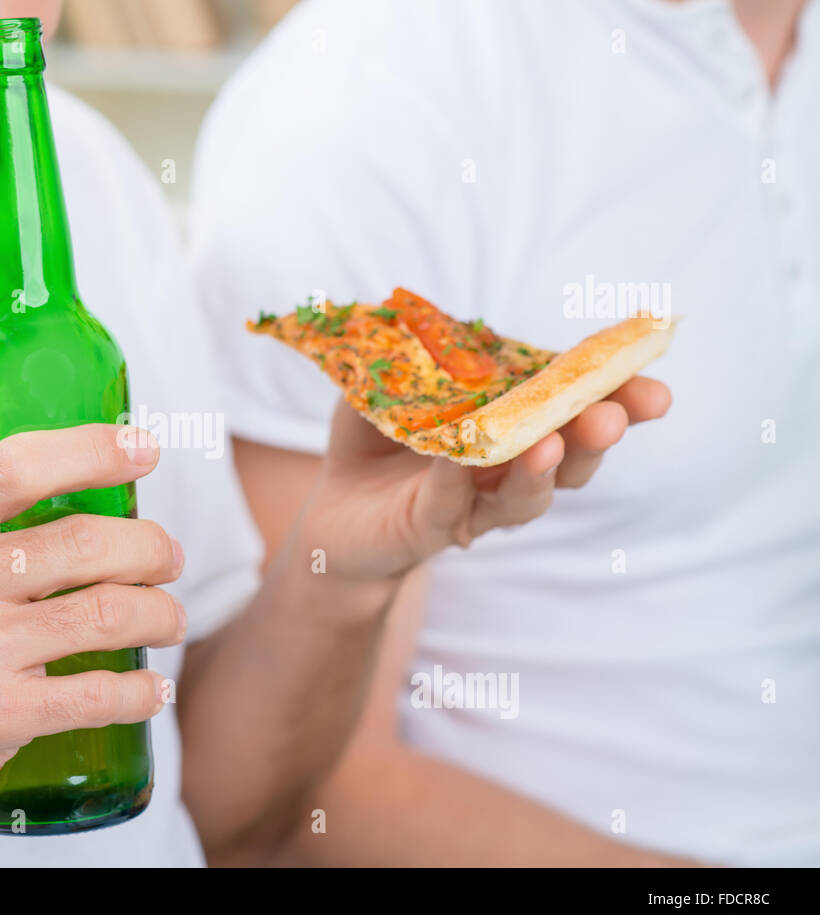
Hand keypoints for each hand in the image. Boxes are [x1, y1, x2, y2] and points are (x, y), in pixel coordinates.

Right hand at [0, 424, 184, 854]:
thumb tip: (69, 493)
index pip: (22, 465)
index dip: (97, 450)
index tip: (144, 451)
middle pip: (88, 541)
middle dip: (152, 548)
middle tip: (167, 558)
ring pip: (108, 613)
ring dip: (162, 614)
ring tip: (169, 619)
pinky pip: (99, 694)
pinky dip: (142, 691)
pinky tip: (149, 690)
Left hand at [301, 377, 671, 580]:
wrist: (333, 510)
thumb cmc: (374, 439)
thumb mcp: (388, 383)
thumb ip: (414, 353)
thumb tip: (426, 315)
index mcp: (515, 421)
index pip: (574, 404)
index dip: (617, 394)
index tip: (654, 382)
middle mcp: (511, 467)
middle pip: (571, 457)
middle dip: (597, 435)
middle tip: (613, 417)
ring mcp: (477, 503)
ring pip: (525, 496)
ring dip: (542, 472)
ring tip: (549, 446)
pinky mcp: (433, 526)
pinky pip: (451, 505)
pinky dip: (455, 483)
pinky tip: (455, 463)